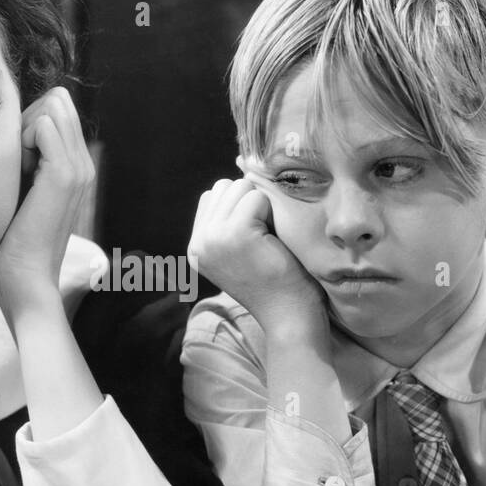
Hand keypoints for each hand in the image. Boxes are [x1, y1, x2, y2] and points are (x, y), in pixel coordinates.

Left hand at [0, 86, 94, 326]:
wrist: (27, 279)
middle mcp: (84, 164)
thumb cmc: (16, 243)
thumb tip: (7, 133)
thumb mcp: (22, 194)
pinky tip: (17, 169)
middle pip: (58, 102)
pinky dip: (23, 136)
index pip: (58, 110)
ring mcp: (78, 168)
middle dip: (28, 119)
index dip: (29, 123)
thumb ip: (25, 164)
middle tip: (15, 160)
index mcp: (76, 168)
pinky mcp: (64, 174)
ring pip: (53, 106)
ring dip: (25, 127)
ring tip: (17, 166)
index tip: (16, 159)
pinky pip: (44, 123)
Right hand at [188, 176, 328, 342]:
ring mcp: (212, 238)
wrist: (289, 317)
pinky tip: (273, 241)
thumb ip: (230, 219)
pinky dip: (272, 213)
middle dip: (250, 202)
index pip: (212, 196)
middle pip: (224, 186)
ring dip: (261, 206)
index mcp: (196, 247)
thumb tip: (243, 168)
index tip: (255, 237)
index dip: (240, 205)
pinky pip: (257, 197)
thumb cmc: (277, 282)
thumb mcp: (242, 250)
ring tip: (268, 239)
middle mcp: (198, 243)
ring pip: (239, 187)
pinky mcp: (234, 234)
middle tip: (264, 238)